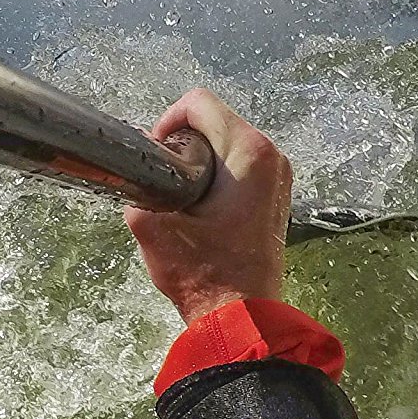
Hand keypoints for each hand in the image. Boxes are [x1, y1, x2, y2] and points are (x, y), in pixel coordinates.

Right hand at [124, 89, 291, 327]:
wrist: (240, 315)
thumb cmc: (203, 273)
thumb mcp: (151, 226)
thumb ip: (138, 186)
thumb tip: (138, 173)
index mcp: (248, 152)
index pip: (199, 103)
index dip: (166, 121)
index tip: (154, 154)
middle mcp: (271, 155)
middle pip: (216, 119)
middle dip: (183, 140)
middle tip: (163, 177)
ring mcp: (279, 174)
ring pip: (227, 140)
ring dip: (198, 157)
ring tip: (178, 194)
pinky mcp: (276, 193)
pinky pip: (240, 163)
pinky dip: (216, 173)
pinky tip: (199, 205)